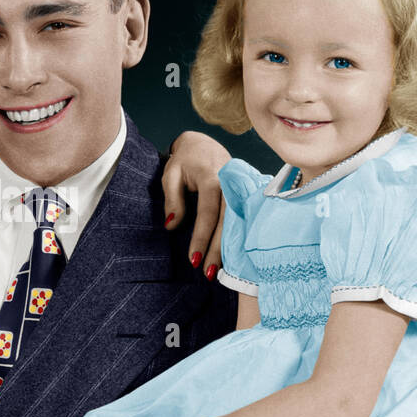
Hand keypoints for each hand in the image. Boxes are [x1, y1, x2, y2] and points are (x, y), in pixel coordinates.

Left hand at [161, 131, 229, 278]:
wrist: (203, 143)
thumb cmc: (185, 160)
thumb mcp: (171, 175)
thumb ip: (172, 200)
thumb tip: (172, 226)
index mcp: (212, 177)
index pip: (207, 213)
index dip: (201, 238)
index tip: (194, 259)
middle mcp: (231, 184)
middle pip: (227, 222)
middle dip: (218, 249)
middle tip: (209, 273)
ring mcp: (241, 189)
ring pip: (238, 222)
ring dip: (229, 248)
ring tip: (219, 271)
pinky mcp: (245, 194)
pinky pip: (243, 219)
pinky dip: (238, 238)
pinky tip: (234, 256)